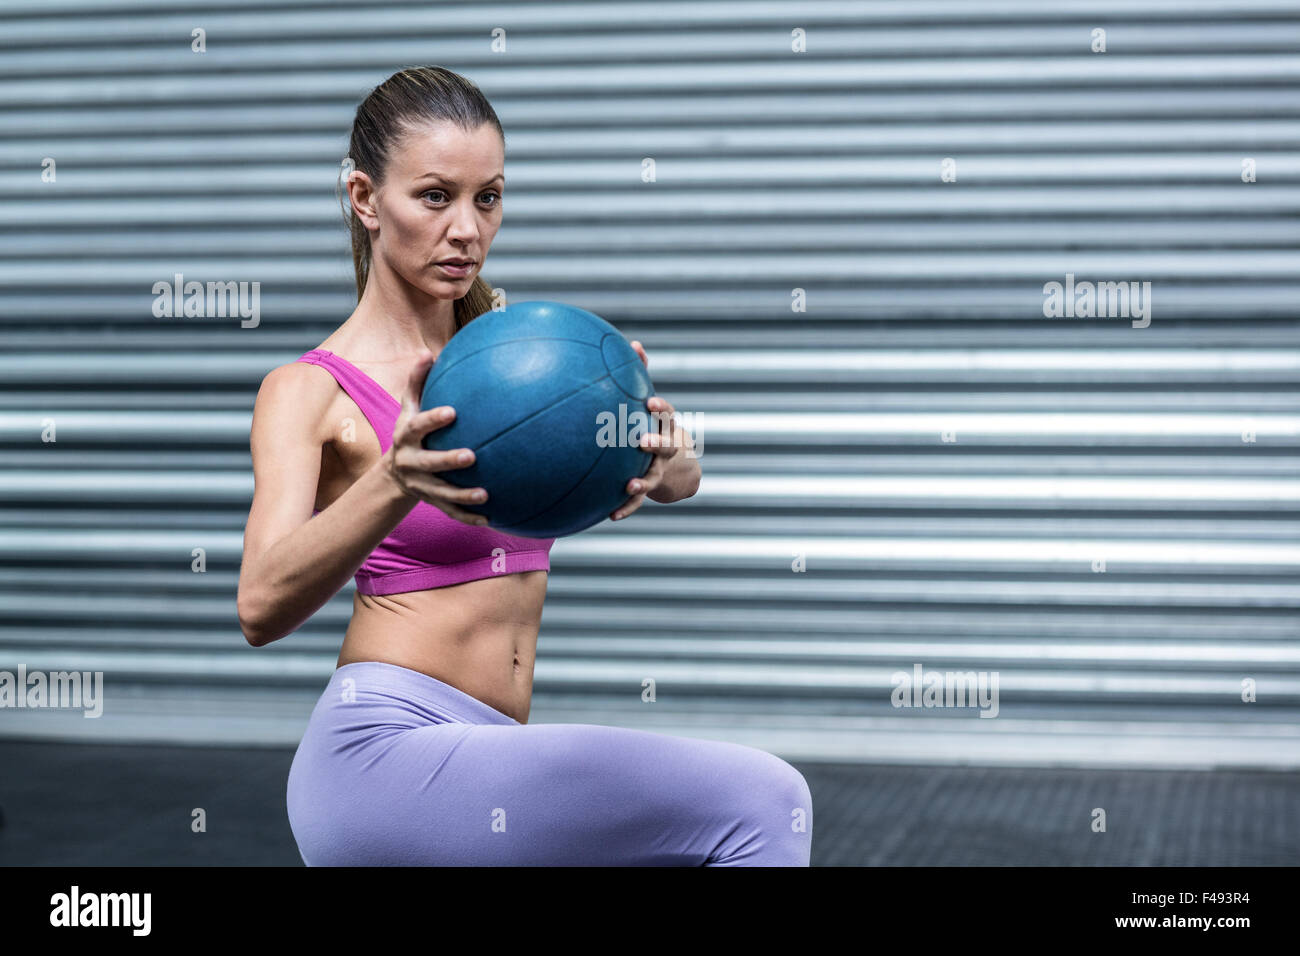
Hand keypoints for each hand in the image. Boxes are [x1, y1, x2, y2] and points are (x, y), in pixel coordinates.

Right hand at [382, 350, 489, 526]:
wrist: (396, 473)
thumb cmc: (411, 431)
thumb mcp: (408, 407)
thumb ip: (417, 382)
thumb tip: (428, 352)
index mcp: (406, 436)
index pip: (417, 426)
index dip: (432, 420)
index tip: (452, 412)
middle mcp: (410, 462)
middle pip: (428, 462)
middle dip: (448, 460)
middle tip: (472, 456)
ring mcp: (421, 485)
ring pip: (441, 493)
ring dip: (462, 496)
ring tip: (485, 494)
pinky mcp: (432, 502)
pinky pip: (451, 513)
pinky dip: (468, 518)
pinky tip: (490, 519)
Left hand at [611, 342, 683, 520]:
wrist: (679, 467)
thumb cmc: (656, 426)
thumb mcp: (652, 405)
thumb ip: (641, 374)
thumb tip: (634, 342)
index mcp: (665, 426)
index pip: (667, 414)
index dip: (661, 408)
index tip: (649, 402)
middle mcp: (666, 448)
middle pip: (666, 446)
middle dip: (656, 443)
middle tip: (642, 441)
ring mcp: (659, 470)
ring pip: (653, 476)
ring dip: (642, 482)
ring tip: (629, 485)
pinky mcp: (649, 489)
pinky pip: (637, 501)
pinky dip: (626, 508)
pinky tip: (610, 516)